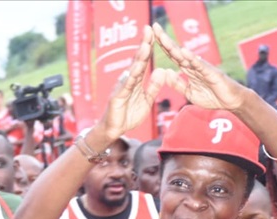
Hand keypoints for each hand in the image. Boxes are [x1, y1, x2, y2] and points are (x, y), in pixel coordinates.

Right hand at [99, 25, 167, 139]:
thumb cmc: (128, 114)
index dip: (149, 46)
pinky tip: (133, 71)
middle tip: (149, 30)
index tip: (155, 33)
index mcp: (136, 79)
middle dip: (143, 44)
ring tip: (145, 46)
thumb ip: (154, 86)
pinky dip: (129, 79)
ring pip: (132, 71)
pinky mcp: (117, 97)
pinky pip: (124, 88)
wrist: (114, 129)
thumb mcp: (147, 100)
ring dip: (138, 59)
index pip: (144, 60)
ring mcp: (121, 87)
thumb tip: (162, 71)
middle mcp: (128, 80)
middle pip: (137, 60)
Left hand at [152, 22, 246, 111]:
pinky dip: (191, 58)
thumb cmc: (212, 96)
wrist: (230, 102)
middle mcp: (193, 65)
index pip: (172, 55)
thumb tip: (166, 73)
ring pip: (184, 55)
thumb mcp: (189, 92)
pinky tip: (183, 51)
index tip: (151, 36)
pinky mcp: (210, 72)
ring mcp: (201, 67)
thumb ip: (178, 84)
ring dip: (173, 46)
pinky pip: (199, 64)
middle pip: (176, 50)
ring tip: (162, 36)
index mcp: (187, 69)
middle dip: (164, 39)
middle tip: (153, 27)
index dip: (162, 46)